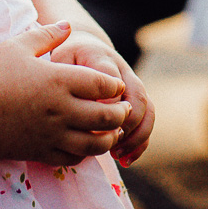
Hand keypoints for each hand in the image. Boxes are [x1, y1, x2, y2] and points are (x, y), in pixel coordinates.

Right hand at [0, 21, 130, 166]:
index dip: (115, 85)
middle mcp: (60, 110)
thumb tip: (68, 25)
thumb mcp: (18, 45)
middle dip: (120, 113)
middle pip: (106, 116)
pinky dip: (86, 153)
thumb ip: (47, 34)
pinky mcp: (40, 152)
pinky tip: (86, 144)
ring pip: (94, 143)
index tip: (115, 84)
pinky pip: (73, 158)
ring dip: (109, 137)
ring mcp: (51, 134)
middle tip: (123, 108)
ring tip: (112, 130)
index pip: (102, 84)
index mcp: (58, 80)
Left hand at [52, 30, 154, 165]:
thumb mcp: (59, 60)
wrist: (83, 48)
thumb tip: (78, 105)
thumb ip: (64, 76)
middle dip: (125, 124)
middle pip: (137, 97)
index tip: (90, 122)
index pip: (111, 79)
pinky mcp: (136, 100)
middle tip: (107, 143)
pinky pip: (148, 121)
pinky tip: (124, 160)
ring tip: (116, 156)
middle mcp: (123, 71)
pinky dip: (140, 143)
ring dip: (136, 136)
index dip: (106, 103)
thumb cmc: (66, 59)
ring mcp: (132, 86)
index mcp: (102, 59)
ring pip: (147, 110)